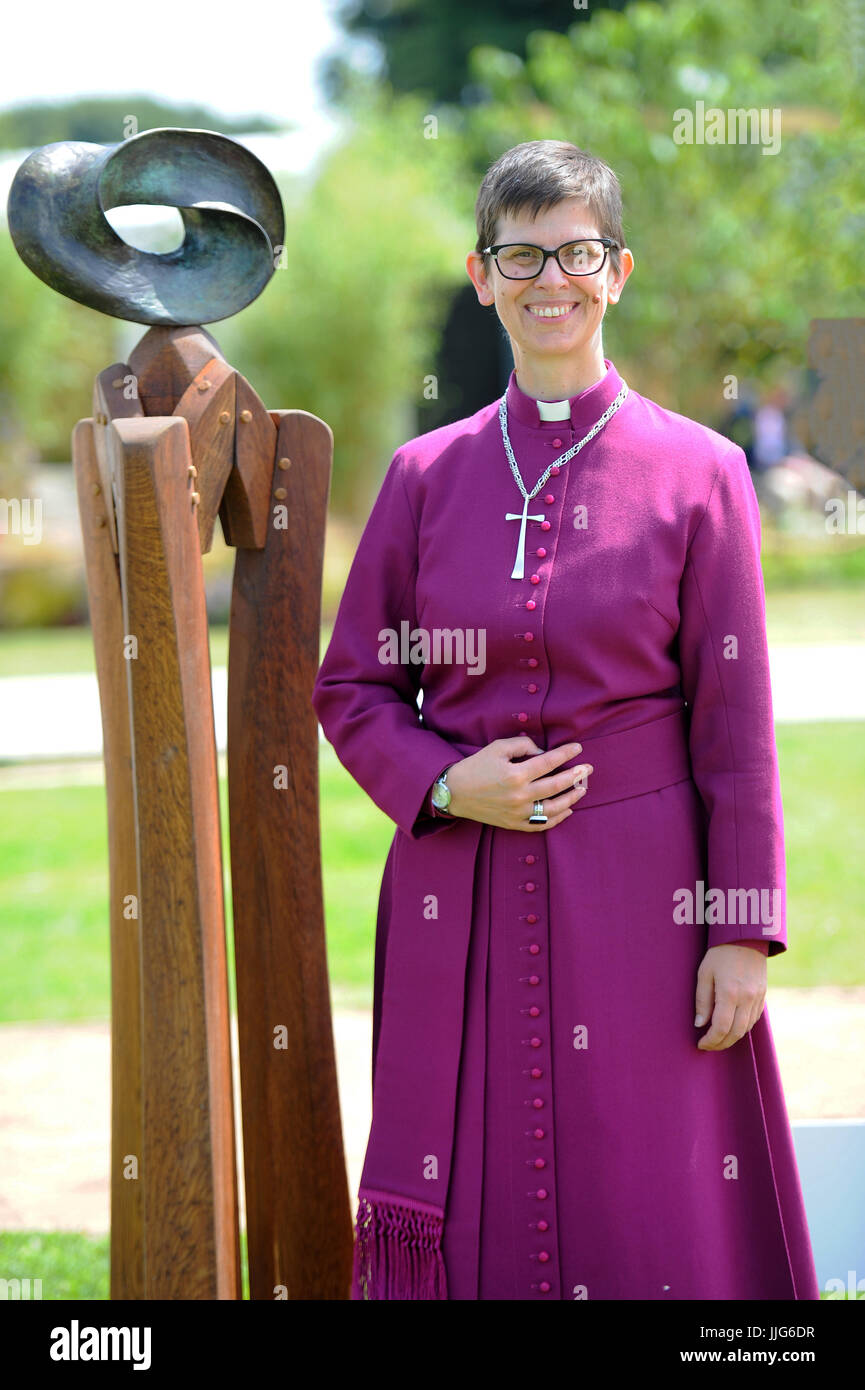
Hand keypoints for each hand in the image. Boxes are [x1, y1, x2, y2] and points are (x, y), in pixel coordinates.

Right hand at [445, 736, 591, 830]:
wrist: (455, 792)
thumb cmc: (476, 766)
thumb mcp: (497, 747)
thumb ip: (523, 745)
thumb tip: (544, 753)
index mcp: (515, 774)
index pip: (549, 762)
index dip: (566, 754)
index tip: (578, 748)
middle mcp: (519, 795)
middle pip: (556, 785)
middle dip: (576, 776)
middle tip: (588, 769)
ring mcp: (518, 813)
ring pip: (553, 808)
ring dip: (571, 799)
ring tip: (582, 789)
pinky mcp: (514, 824)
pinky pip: (541, 824)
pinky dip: (557, 819)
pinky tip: (568, 810)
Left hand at [694, 944, 766, 1050]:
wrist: (745, 938)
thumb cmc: (719, 954)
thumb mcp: (704, 974)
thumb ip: (702, 1001)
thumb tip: (699, 1024)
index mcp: (730, 993)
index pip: (721, 1027)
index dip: (711, 1040)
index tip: (701, 1044)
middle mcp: (747, 998)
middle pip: (735, 1032)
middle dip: (721, 1044)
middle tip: (708, 1046)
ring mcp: (757, 997)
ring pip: (746, 1028)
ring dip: (732, 1038)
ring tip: (718, 1038)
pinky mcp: (763, 995)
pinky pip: (754, 1018)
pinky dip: (742, 1027)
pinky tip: (732, 1026)